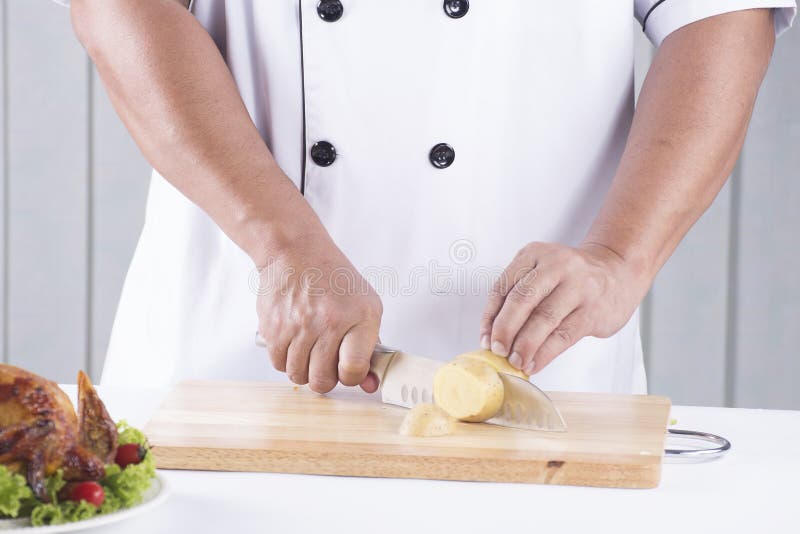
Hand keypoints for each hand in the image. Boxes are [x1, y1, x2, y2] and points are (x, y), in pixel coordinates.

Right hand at [256, 233, 381, 393]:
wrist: (295, 253)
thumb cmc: (333, 279)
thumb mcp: (365, 306)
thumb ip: (369, 347)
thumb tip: (370, 385)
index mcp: (358, 317)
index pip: (354, 369)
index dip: (352, 376)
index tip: (350, 369)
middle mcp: (328, 323)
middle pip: (323, 380)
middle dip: (326, 378)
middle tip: (327, 362)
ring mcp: (298, 327)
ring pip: (299, 376)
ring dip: (305, 368)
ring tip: (310, 348)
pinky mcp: (274, 329)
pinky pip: (279, 364)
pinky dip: (286, 359)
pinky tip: (294, 341)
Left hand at [479, 242, 649, 374]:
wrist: (618, 272)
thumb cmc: (571, 278)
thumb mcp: (542, 272)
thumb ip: (519, 295)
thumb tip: (493, 335)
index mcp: (535, 253)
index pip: (503, 287)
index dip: (490, 316)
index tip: (485, 338)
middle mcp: (556, 265)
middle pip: (522, 300)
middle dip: (505, 330)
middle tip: (497, 351)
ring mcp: (578, 286)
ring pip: (543, 320)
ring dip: (524, 346)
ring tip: (515, 362)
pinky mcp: (593, 310)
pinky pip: (563, 335)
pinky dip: (544, 354)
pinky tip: (534, 364)